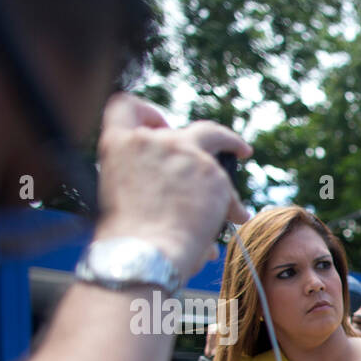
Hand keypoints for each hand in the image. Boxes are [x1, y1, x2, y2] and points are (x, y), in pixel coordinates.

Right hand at [94, 94, 250, 278]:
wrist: (143, 253)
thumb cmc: (128, 240)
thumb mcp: (121, 198)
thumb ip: (147, 185)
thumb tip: (182, 211)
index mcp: (118, 145)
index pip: (125, 107)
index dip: (146, 113)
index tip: (161, 124)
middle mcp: (151, 140)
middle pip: (184, 125)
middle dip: (207, 132)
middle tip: (220, 141)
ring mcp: (184, 152)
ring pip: (214, 138)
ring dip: (231, 145)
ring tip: (242, 150)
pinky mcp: (212, 173)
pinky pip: (226, 186)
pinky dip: (231, 202)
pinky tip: (238, 215)